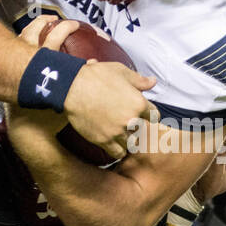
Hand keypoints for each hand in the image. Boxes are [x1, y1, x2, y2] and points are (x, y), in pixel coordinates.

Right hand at [19, 15, 157, 160]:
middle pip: (143, 131)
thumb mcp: (120, 71)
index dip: (147, 115)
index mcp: (139, 103)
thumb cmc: (95, 76)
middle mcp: (131, 119)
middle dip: (136, 127)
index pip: (154, 116)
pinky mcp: (104, 140)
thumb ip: (139, 80)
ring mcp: (118, 132)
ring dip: (127, 139)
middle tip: (127, 122)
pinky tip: (111, 142)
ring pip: (132, 144)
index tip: (140, 114)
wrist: (70, 87)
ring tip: (118, 133)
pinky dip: (117, 150)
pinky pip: (118, 153)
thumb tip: (152, 82)